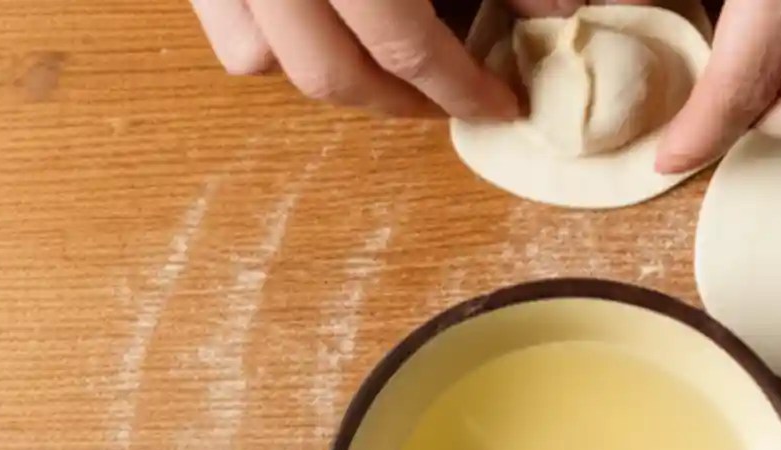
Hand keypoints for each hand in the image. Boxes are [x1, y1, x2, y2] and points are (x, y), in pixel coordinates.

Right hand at [190, 0, 586, 117]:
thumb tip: (558, 15)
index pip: (408, 47)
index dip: (463, 85)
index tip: (503, 103)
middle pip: (331, 75)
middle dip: (398, 103)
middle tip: (448, 102)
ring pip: (260, 60)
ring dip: (326, 75)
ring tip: (379, 63)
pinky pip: (222, 24)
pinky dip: (267, 37)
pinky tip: (311, 19)